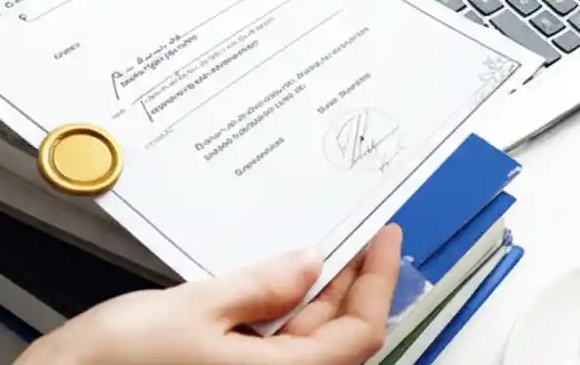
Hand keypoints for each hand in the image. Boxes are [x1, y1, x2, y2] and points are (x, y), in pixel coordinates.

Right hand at [16, 224, 402, 364]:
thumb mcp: (194, 309)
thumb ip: (259, 287)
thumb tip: (307, 265)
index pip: (359, 334)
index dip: (379, 282)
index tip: (385, 239)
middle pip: (335, 339)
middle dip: (350, 284)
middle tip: (356, 233)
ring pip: (304, 343)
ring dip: (315, 297)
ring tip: (316, 246)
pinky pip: (270, 346)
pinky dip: (279, 312)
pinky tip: (271, 280)